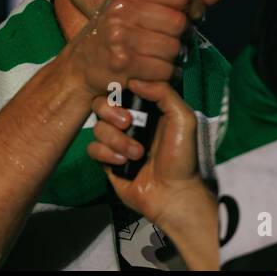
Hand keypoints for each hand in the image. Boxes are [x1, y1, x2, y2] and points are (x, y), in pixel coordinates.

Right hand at [62, 0, 222, 99]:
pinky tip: (159, 70)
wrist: (80, 64)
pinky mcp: (122, 63)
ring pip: (174, 48)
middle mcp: (121, 8)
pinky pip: (164, 70)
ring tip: (166, 56)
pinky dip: (168, 74)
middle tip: (178, 40)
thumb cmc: (114, 31)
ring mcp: (120, 36)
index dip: (195, 6)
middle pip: (180, 23)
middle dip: (185, 35)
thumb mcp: (140, 5)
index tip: (195, 14)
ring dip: (176, 57)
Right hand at [86, 78, 211, 231]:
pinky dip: (106, 154)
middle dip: (111, 112)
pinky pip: (93, 148)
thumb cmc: (181, 158)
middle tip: (128, 123)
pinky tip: (122, 163)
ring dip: (116, 139)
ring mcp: (117, 141)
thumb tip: (135, 81)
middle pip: (102, 104)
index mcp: (146, 109)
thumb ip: (163, 93)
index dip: (118, 89)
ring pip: (97, 127)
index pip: (122, 89)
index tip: (124, 94)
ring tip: (136, 153)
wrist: (172, 195)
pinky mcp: (107, 160)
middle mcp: (130, 122)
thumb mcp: (183, 119)